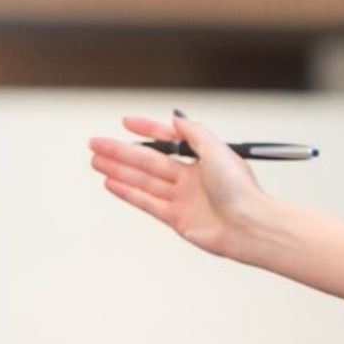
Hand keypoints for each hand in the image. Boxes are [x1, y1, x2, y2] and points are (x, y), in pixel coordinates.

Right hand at [88, 111, 268, 259]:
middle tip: (96, 143)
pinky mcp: (177, 218)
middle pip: (148, 161)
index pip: (169, 139)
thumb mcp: (218, 149)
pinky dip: (127, 192)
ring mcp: (183, 198)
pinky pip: (146, 202)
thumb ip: (194, 132)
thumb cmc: (240, 190)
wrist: (248, 226)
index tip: (126, 122)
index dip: (147, 129)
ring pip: (143, 180)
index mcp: (203, 158)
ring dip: (118, 170)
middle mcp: (191, 177)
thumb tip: (175, 118)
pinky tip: (111, 182)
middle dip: (121, 151)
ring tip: (96, 161)